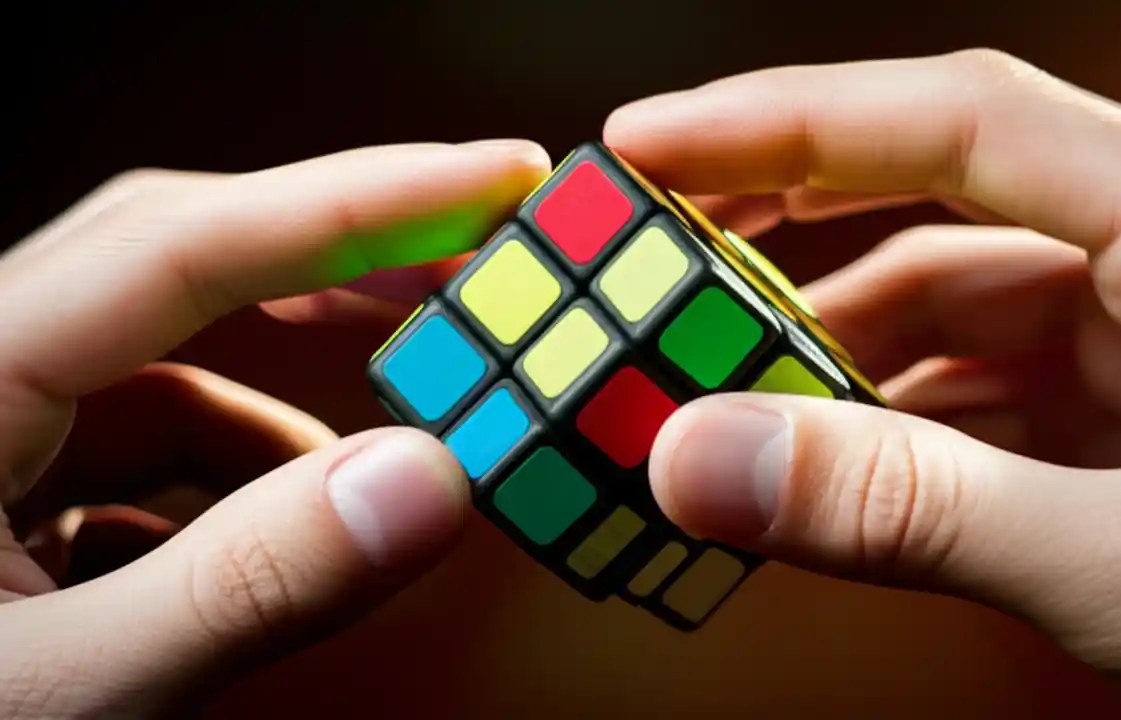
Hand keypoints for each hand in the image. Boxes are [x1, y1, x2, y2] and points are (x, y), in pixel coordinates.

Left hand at [0, 140, 549, 716]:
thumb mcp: (56, 693)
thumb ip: (243, 586)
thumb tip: (423, 485)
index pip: (186, 244)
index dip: (360, 198)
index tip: (491, 178)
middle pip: (183, 258)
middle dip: (342, 259)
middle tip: (472, 267)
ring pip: (169, 367)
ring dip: (290, 406)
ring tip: (385, 459)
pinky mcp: (0, 489)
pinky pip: (140, 449)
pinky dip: (226, 482)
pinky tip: (255, 543)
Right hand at [606, 50, 1120, 718]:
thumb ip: (914, 511)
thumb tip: (703, 460)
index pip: (966, 124)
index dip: (791, 121)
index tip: (655, 146)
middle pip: (952, 222)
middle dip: (797, 252)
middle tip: (666, 277)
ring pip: (967, 331)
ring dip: (840, 369)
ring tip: (727, 406)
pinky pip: (999, 415)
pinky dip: (903, 440)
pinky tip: (831, 472)